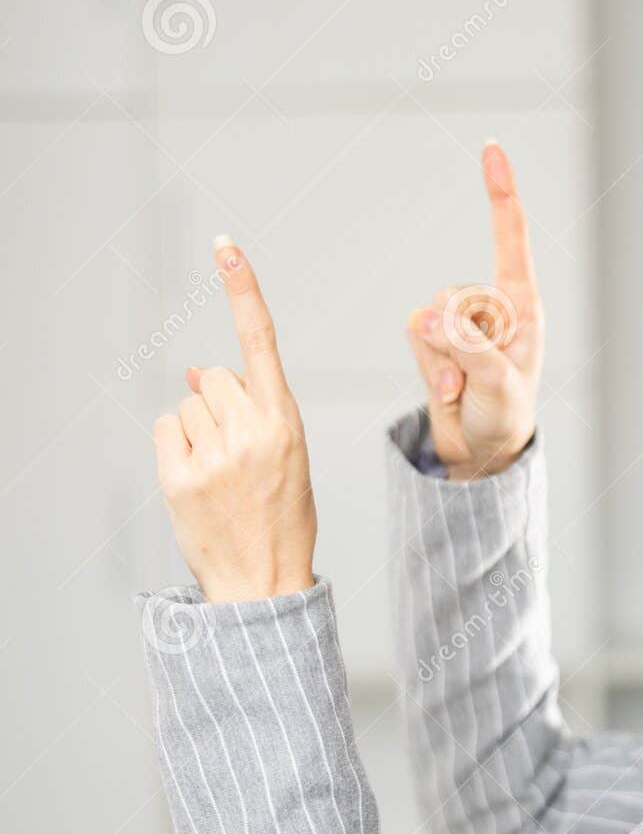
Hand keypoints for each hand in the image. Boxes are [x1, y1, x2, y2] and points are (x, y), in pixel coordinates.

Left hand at [153, 240, 316, 603]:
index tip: (225, 247)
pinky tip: (196, 481)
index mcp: (287, 424)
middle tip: (237, 454)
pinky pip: (165, 429)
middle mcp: (251, 433)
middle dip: (219, 404)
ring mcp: (213, 455)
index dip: (243, 291)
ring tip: (220, 476)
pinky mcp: (179, 477)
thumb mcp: (286, 460)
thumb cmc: (280, 520)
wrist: (264, 585)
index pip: (261, 343)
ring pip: (188, 404)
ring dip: (198, 430)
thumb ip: (252, 411)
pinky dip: (174, 448)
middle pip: (214, 378)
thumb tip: (194, 370)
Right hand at [406, 139, 542, 478]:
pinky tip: (450, 390)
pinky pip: (416, 332)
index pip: (510, 239)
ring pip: (431, 315)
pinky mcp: (433, 337)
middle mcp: (491, 305)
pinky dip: (428, 366)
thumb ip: (467, 349)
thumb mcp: (499, 385)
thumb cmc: (505, 414)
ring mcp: (459, 320)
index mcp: (522, 305)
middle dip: (461, 340)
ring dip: (444, 359)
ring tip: (467, 388)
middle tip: (479, 378)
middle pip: (456, 293)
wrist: (481, 450)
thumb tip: (428, 318)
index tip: (492, 149)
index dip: (500, 194)